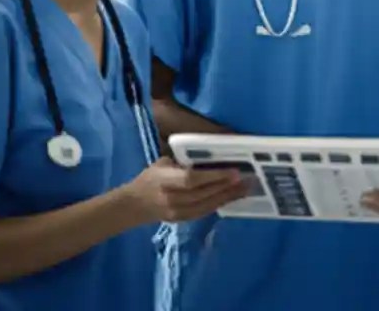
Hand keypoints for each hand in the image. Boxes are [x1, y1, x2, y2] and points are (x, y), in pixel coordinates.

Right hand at [124, 157, 246, 222]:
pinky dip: (219, 204)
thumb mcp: (162, 164)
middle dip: (226, 186)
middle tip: (245, 178)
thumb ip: (182, 162)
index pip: (191, 179)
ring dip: (227, 196)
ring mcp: (177, 212)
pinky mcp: (182, 220)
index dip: (213, 176)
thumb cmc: (149, 179)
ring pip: (207, 205)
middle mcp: (172, 198)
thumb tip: (207, 158)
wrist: (134, 206)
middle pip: (203, 193)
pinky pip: (204, 212)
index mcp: (165, 180)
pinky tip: (231, 198)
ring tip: (244, 189)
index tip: (232, 171)